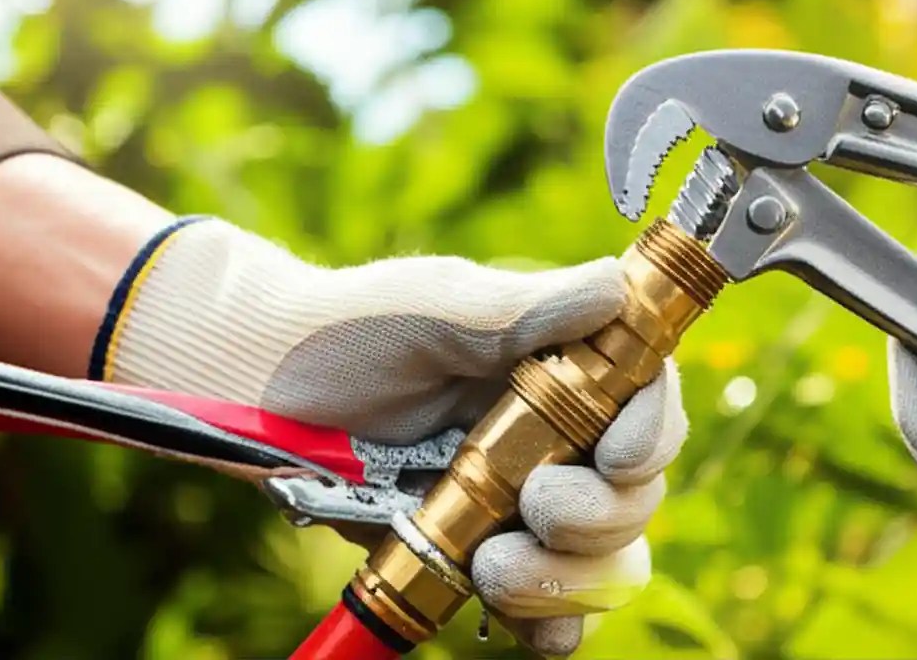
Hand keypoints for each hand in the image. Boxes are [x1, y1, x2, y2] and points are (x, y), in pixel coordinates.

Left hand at [104, 219, 686, 654]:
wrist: (263, 390)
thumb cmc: (349, 329)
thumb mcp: (435, 307)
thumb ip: (523, 310)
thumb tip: (613, 291)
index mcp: (565, 365)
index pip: (650, 401)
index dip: (652, 434)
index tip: (618, 457)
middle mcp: (561, 435)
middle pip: (636, 494)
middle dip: (600, 515)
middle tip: (538, 505)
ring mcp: (526, 500)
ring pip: (602, 559)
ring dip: (569, 576)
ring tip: (494, 565)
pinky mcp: (486, 553)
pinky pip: (548, 608)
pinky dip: (552, 625)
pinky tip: (529, 628)